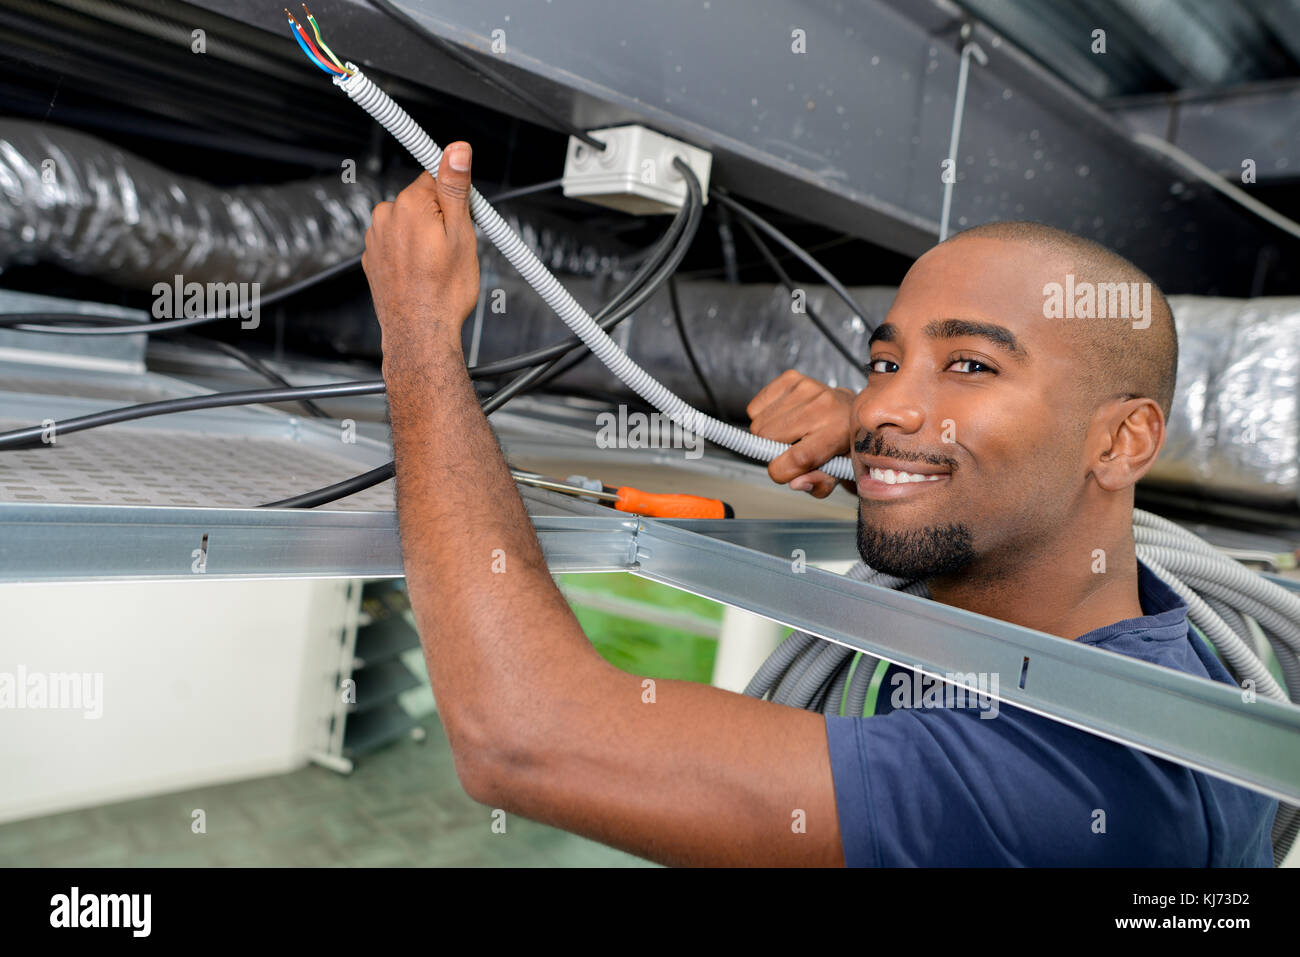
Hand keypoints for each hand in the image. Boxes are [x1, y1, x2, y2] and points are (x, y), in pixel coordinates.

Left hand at [362, 142, 480, 368]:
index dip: (453, 201)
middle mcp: (385, 216)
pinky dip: (407, 254)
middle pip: (420, 201)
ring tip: (435, 267)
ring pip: (407, 223)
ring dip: (421, 237)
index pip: (434, 179)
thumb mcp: (461, 233)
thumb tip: (456, 149)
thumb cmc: (444, 291)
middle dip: (437, 219)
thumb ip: (455, 186)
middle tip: (450, 249)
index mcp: (409, 204)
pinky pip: (394, 244)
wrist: (420, 333)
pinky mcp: (370, 258)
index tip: (460, 221)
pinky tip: (420, 274)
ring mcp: (374, 238)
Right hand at [747, 369, 856, 498]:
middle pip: (769, 437)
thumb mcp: (837, 471)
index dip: (781, 472)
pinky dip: (762, 417)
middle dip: (772, 450)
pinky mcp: (791, 378)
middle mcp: (824, 406)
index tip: (781, 472)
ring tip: (788, 433)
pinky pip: (755, 407)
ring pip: (758, 423)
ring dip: (767, 434)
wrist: (849, 411)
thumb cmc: (841, 443)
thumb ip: (818, 483)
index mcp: (838, 432)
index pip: (798, 457)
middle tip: (788, 450)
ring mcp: (806, 388)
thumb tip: (796, 483)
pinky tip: (782, 418)